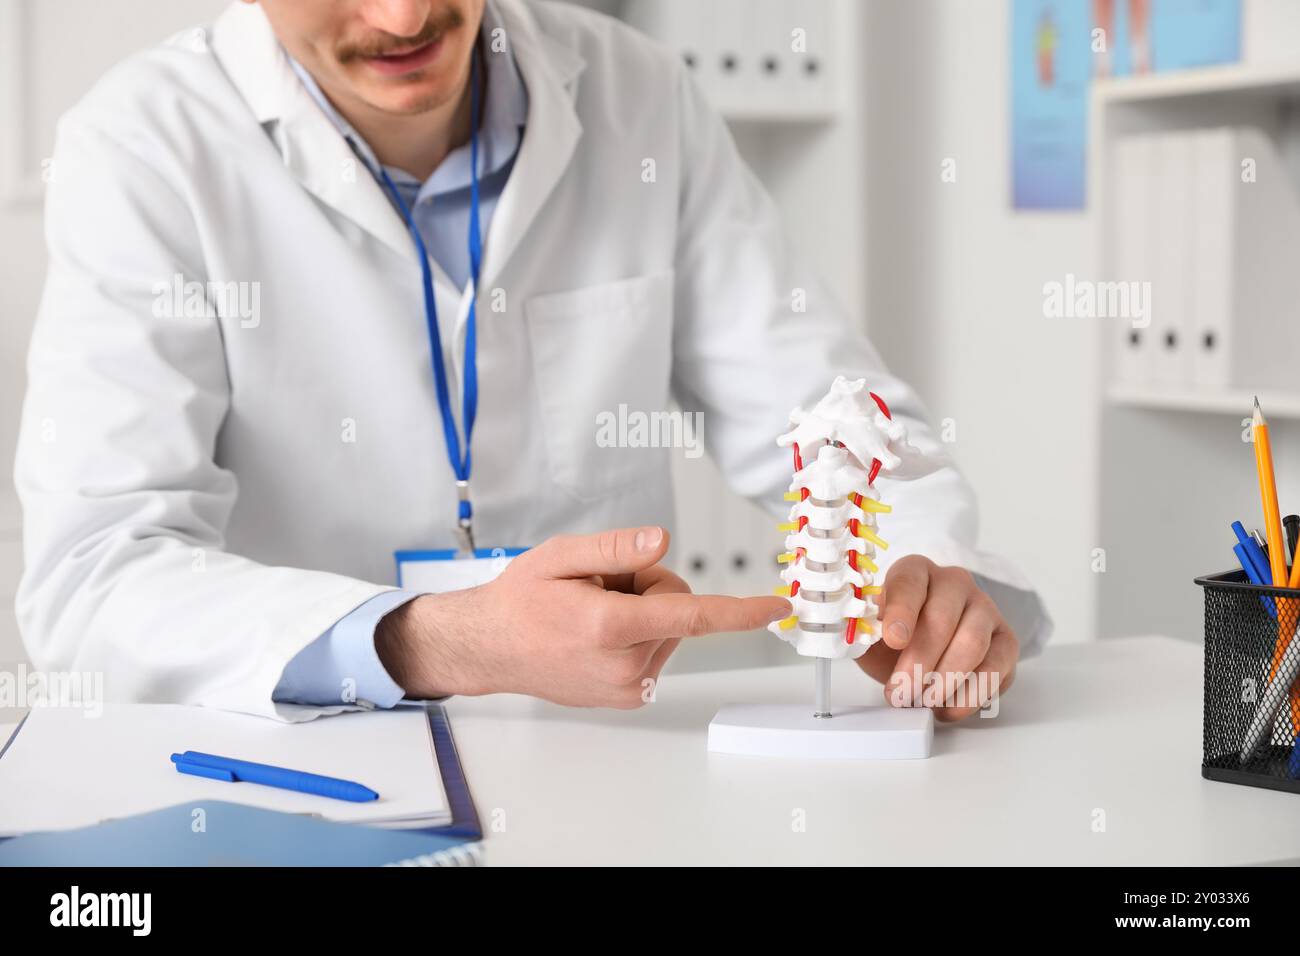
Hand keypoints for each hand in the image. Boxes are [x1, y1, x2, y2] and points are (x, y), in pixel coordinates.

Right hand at [376, 526, 791, 707]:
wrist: (490, 648)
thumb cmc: (521, 600)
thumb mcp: (561, 556)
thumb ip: (615, 548)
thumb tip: (662, 542)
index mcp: (610, 627)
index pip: (692, 616)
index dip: (740, 611)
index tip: (777, 607)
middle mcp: (624, 665)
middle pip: (676, 607)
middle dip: (647, 587)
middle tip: (598, 588)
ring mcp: (627, 687)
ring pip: (668, 629)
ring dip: (639, 614)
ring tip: (590, 615)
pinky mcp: (629, 697)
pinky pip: (656, 649)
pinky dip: (636, 635)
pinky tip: (595, 636)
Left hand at [855, 555, 1017, 721]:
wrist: (924, 649)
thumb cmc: (895, 636)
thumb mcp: (871, 630)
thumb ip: (863, 631)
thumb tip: (856, 639)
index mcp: (916, 571)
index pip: (909, 582)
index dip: (901, 612)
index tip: (892, 640)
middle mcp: (955, 583)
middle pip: (942, 618)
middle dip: (919, 661)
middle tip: (901, 692)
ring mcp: (985, 610)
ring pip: (973, 643)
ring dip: (945, 680)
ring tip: (923, 703)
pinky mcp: (1006, 641)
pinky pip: (997, 667)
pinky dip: (971, 694)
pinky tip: (948, 708)